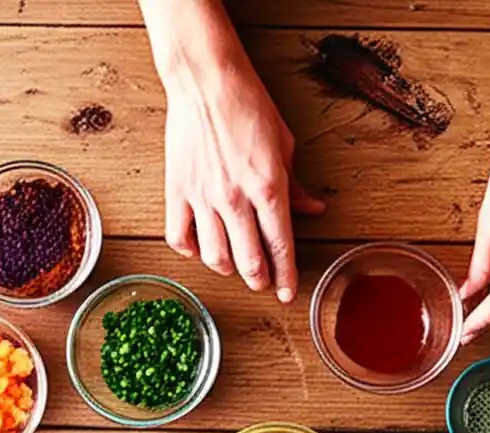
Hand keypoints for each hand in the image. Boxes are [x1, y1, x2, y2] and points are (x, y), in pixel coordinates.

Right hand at [162, 61, 325, 302]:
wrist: (206, 81)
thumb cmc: (248, 105)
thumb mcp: (284, 144)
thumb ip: (296, 185)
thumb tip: (313, 209)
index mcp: (268, 187)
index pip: (281, 246)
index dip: (286, 277)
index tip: (288, 294)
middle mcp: (235, 198)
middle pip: (249, 260)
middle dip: (260, 280)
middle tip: (263, 283)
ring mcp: (203, 196)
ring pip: (214, 256)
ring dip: (228, 270)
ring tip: (235, 267)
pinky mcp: (176, 190)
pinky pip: (179, 236)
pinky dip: (190, 251)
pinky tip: (200, 249)